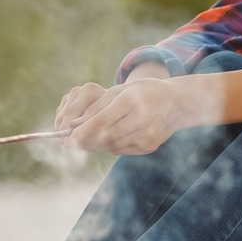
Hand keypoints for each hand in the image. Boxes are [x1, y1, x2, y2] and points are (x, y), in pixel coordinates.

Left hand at [65, 78, 202, 154]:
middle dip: (84, 141)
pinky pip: (121, 149)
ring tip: (88, 138)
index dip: (81, 132)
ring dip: (96, 144)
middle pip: (104, 136)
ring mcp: (147, 135)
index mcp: (132, 101)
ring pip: (111, 145)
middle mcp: (142, 119)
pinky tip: (108, 137)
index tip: (66, 137)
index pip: (100, 121)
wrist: (175, 102)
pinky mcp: (150, 146)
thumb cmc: (143, 92)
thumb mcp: (120, 91)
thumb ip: (96, 107)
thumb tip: (74, 126)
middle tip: (70, 142)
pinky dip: (110, 145)